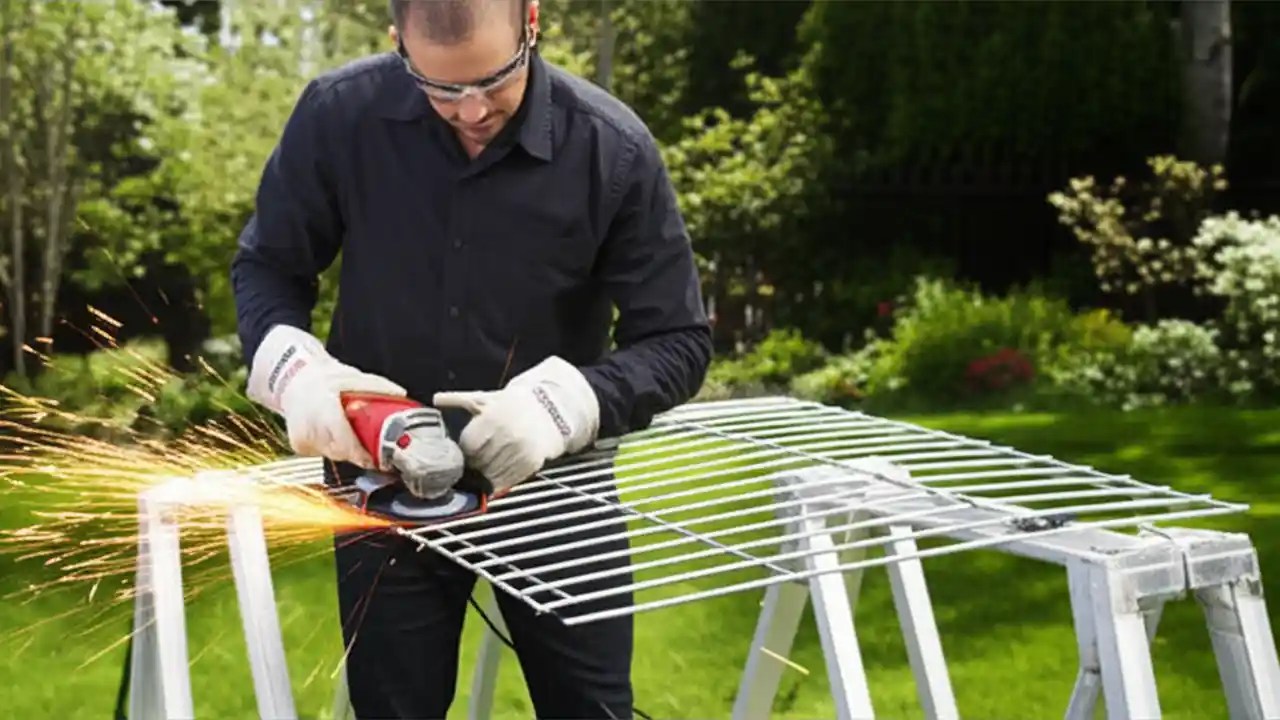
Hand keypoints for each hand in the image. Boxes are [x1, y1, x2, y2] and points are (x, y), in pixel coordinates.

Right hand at [247, 324, 405, 467]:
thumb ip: (376, 386)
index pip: (343, 439)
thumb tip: (400, 394)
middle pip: (340, 451)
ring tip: (347, 430)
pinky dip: (331, 445)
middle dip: (356, 451)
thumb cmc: (323, 378)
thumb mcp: (351, 376)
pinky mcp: (298, 444)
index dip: (360, 453)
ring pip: (332, 454)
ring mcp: (300, 437)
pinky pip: (322, 452)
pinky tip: (331, 431)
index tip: (374, 459)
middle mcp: (307, 424)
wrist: (293, 379)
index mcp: (323, 406)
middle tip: (369, 447)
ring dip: (345, 448)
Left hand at [433, 356, 599, 492]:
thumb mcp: (485, 398)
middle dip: (473, 464)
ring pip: (491, 475)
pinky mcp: (530, 464)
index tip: (464, 453)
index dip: (463, 452)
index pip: (468, 448)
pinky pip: (507, 481)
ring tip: (486, 466)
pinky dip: (499, 481)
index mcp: (492, 419)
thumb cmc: (512, 405)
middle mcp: (506, 436)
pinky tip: (498, 471)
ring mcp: (520, 452)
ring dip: (484, 475)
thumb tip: (436, 399)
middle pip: (478, 463)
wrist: (548, 410)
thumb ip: (459, 399)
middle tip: (474, 461)